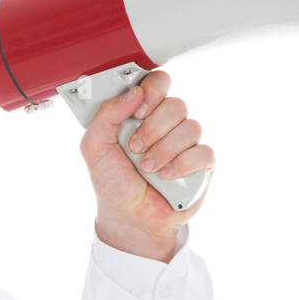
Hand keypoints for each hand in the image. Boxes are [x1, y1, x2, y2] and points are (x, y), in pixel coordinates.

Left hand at [79, 68, 214, 260]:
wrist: (127, 217)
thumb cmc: (113, 182)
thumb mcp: (94, 147)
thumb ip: (106, 115)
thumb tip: (134, 92)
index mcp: (142, 113)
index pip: (159, 82)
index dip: (152, 91)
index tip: (138, 111)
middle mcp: (167, 124)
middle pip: (176, 104)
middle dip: (153, 129)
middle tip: (135, 148)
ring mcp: (186, 143)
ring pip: (190, 127)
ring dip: (164, 150)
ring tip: (148, 169)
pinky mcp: (202, 164)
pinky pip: (204, 152)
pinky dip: (182, 165)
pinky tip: (166, 177)